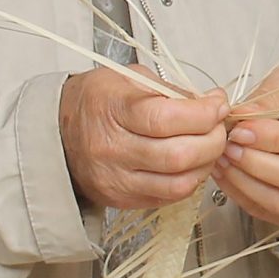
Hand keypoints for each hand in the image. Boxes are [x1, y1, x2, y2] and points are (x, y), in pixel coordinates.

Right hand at [60, 66, 227, 210]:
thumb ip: (174, 91)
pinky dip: (190, 180)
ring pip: (179, 182)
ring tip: (209, 145)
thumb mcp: (131, 78)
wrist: (59, 131)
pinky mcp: (122, 199)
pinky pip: (170, 196)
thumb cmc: (98, 101)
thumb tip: (213, 102)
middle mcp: (111, 149)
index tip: (217, 104)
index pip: (166, 118)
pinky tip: (191, 163)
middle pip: (178, 155)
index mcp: (112, 110)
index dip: (203, 113)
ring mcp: (116, 179)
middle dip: (213, 140)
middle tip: (219, 126)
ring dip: (206, 164)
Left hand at [217, 64, 278, 229]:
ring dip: (247, 183)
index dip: (275, 139)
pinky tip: (228, 175)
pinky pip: (273, 214)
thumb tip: (241, 116)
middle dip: (258, 164)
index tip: (242, 128)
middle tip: (229, 146)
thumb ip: (269, 99)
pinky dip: (244, 196)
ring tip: (224, 160)